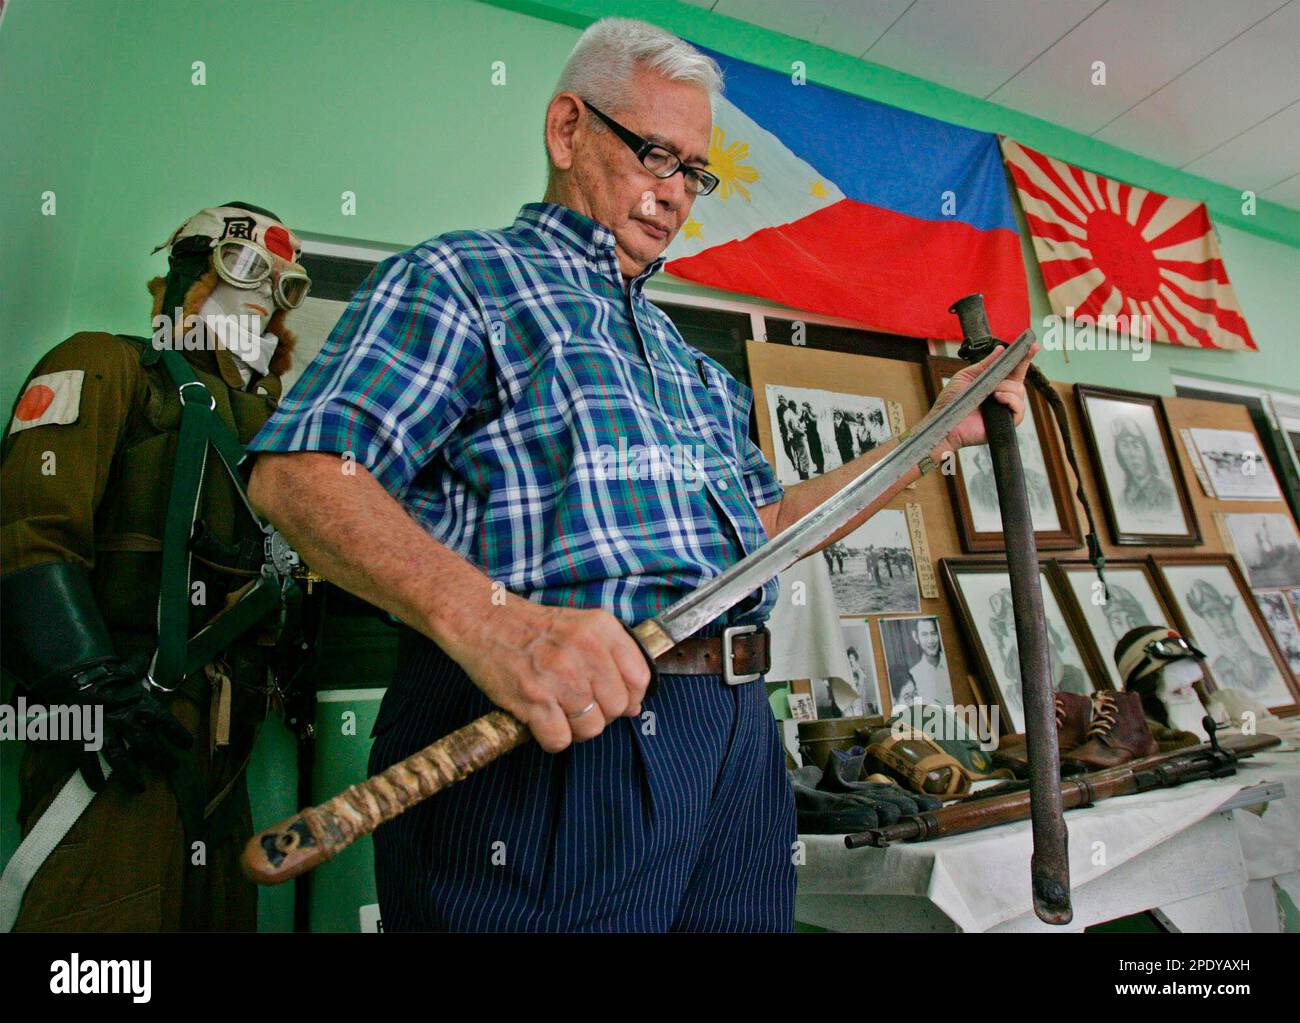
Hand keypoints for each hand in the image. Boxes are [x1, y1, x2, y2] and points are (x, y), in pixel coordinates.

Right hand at [69, 654, 193, 792]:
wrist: (71, 677)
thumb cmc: (104, 675)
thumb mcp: (127, 670)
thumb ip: (144, 666)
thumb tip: (157, 653)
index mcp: (137, 704)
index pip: (163, 720)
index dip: (177, 733)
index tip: (187, 745)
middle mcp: (123, 719)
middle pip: (146, 743)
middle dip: (161, 758)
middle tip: (172, 768)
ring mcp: (102, 731)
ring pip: (119, 758)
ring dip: (130, 775)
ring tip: (140, 789)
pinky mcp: (81, 738)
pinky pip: (87, 761)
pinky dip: (92, 775)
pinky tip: (97, 787)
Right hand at [452, 598, 651, 752]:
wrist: (484, 620)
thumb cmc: (534, 628)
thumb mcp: (582, 626)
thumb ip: (613, 658)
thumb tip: (634, 706)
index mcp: (602, 629)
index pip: (640, 678)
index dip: (630, 697)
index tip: (614, 700)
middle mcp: (585, 650)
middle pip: (617, 708)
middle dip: (601, 714)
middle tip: (579, 705)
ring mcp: (559, 675)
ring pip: (591, 728)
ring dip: (576, 729)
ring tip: (559, 712)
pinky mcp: (532, 698)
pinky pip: (559, 739)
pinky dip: (552, 738)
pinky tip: (542, 721)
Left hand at [932, 341, 1038, 450]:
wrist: (945, 423)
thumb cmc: (951, 402)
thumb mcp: (966, 376)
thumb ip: (985, 364)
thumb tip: (1001, 349)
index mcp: (994, 383)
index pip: (1014, 369)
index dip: (1024, 358)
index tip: (1033, 346)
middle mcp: (1003, 395)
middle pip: (1019, 380)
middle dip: (1008, 376)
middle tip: (992, 382)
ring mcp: (1006, 409)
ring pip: (1019, 391)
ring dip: (1005, 388)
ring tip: (990, 393)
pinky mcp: (1007, 422)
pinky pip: (1019, 408)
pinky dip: (1010, 400)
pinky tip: (998, 399)